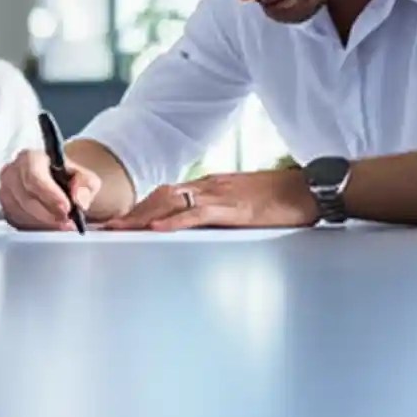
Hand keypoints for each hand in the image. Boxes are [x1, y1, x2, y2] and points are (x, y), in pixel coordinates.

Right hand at [0, 149, 102, 230]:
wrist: (57, 187)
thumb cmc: (67, 180)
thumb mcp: (85, 178)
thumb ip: (85, 185)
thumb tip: (79, 199)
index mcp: (30, 158)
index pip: (34, 176)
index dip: (50, 195)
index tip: (67, 208)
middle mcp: (11, 172)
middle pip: (26, 197)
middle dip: (49, 213)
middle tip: (67, 220)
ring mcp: (5, 192)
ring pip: (20, 212)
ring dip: (43, 222)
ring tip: (62, 224)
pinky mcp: (5, 210)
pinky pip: (17, 222)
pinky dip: (35, 227)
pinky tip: (50, 226)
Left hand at [103, 169, 318, 231]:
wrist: (310, 188)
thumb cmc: (282, 199)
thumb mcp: (243, 204)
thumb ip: (221, 211)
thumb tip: (201, 225)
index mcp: (210, 186)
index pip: (166, 195)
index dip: (140, 207)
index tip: (119, 221)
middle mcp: (209, 186)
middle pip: (160, 197)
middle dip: (132, 213)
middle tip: (106, 228)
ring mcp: (219, 194)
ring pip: (171, 202)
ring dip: (142, 217)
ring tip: (120, 230)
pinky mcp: (232, 208)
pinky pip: (197, 213)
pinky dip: (174, 220)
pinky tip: (157, 228)